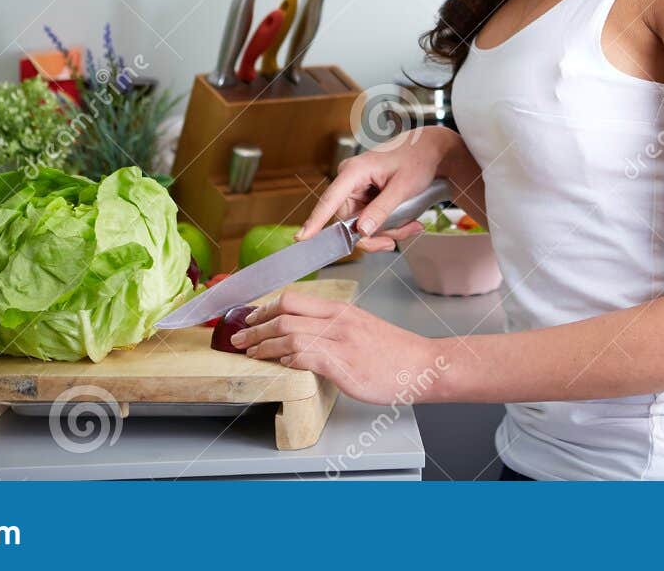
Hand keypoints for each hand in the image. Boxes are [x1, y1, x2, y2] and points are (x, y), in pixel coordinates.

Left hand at [232, 288, 452, 404]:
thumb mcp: (361, 328)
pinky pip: (307, 355)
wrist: (423, 364)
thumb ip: (333, 329)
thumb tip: (303, 338)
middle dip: (255, 326)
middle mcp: (338, 320)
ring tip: (251, 354)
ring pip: (290, 333)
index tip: (250, 319)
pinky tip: (282, 364)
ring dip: (263, 345)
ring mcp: (341, 341)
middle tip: (239, 338)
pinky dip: (288, 359)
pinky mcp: (344, 363)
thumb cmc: (395, 352)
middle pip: (285, 312)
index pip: (293, 298)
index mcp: (340, 309)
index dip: (265, 308)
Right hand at [297, 126, 455, 252]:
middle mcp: (350, 180)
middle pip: (349, 222)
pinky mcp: (366, 196)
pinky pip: (370, 220)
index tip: (302, 238)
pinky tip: (408, 221)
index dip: (315, 221)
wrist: (431, 150)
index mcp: (354, 171)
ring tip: (411, 225)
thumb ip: (382, 210)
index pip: (329, 200)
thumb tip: (362, 230)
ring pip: (362, 225)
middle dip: (376, 234)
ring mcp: (357, 189)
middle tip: (395, 239)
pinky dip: (389, 225)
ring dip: (387, 230)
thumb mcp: (403, 187)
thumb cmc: (417, 159)